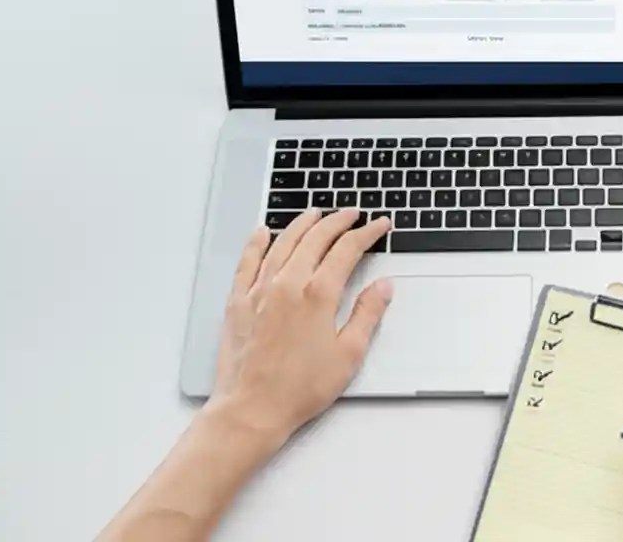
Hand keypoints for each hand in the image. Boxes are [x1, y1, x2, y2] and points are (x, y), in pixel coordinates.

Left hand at [209, 209, 393, 439]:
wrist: (252, 409)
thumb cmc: (300, 388)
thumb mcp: (348, 355)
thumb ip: (367, 314)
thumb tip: (383, 286)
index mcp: (318, 295)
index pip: (347, 250)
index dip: (367, 234)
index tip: (379, 225)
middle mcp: (288, 284)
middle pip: (315, 238)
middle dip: (337, 221)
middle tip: (352, 213)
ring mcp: (259, 290)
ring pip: (283, 243)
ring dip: (302, 224)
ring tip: (315, 213)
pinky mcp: (238, 302)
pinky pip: (247, 262)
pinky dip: (256, 243)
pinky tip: (263, 232)